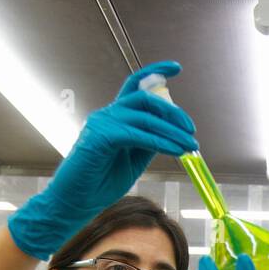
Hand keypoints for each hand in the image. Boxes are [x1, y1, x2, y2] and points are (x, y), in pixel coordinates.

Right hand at [7, 61, 198, 260]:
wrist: (76, 202)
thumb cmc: (101, 183)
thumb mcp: (134, 159)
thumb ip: (149, 142)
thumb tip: (171, 132)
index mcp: (115, 117)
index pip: (135, 86)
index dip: (155, 73)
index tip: (177, 68)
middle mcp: (107, 115)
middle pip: (145, 99)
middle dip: (173, 112)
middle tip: (192, 130)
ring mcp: (102, 124)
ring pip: (145, 117)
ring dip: (172, 130)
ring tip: (190, 145)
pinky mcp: (99, 137)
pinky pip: (137, 134)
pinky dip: (160, 141)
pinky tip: (175, 150)